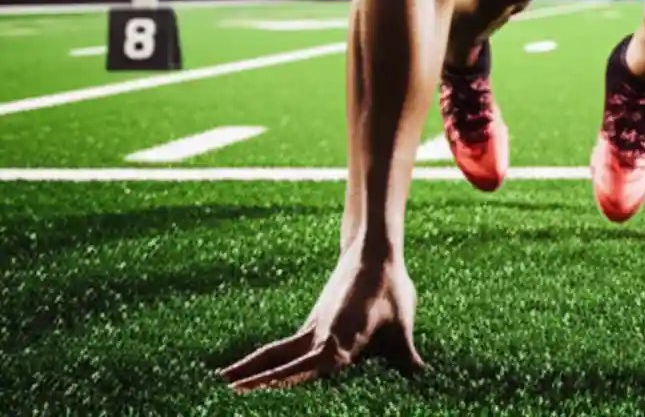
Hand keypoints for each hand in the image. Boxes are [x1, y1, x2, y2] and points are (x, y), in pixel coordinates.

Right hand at [219, 245, 423, 391]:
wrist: (373, 251)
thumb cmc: (390, 287)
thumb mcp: (402, 323)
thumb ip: (406, 354)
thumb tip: (423, 376)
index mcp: (340, 340)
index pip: (307, 369)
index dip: (284, 382)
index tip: (262, 389)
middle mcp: (320, 336)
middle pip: (281, 361)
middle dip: (256, 378)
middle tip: (226, 393)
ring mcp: (312, 329)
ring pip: (276, 352)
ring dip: (251, 367)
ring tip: (221, 382)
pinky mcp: (313, 323)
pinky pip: (283, 345)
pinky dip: (265, 358)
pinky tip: (251, 369)